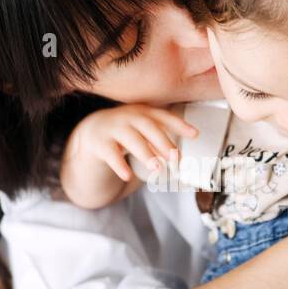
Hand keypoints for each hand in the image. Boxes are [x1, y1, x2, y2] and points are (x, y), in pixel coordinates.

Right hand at [70, 104, 196, 182]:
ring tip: (157, 169)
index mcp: (143, 113)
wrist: (92, 132)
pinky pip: (110, 154)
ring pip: (130, 139)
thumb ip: (161, 142)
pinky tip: (127, 175)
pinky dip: (119, 164)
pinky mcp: (99, 143)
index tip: (195, 134)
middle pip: (147, 126)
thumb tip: (184, 162)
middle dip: (162, 141)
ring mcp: (113, 128)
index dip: (179, 124)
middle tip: (175, 157)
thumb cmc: (127, 133)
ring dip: (145, 153)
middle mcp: (128, 117)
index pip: (163, 116)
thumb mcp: (143, 131)